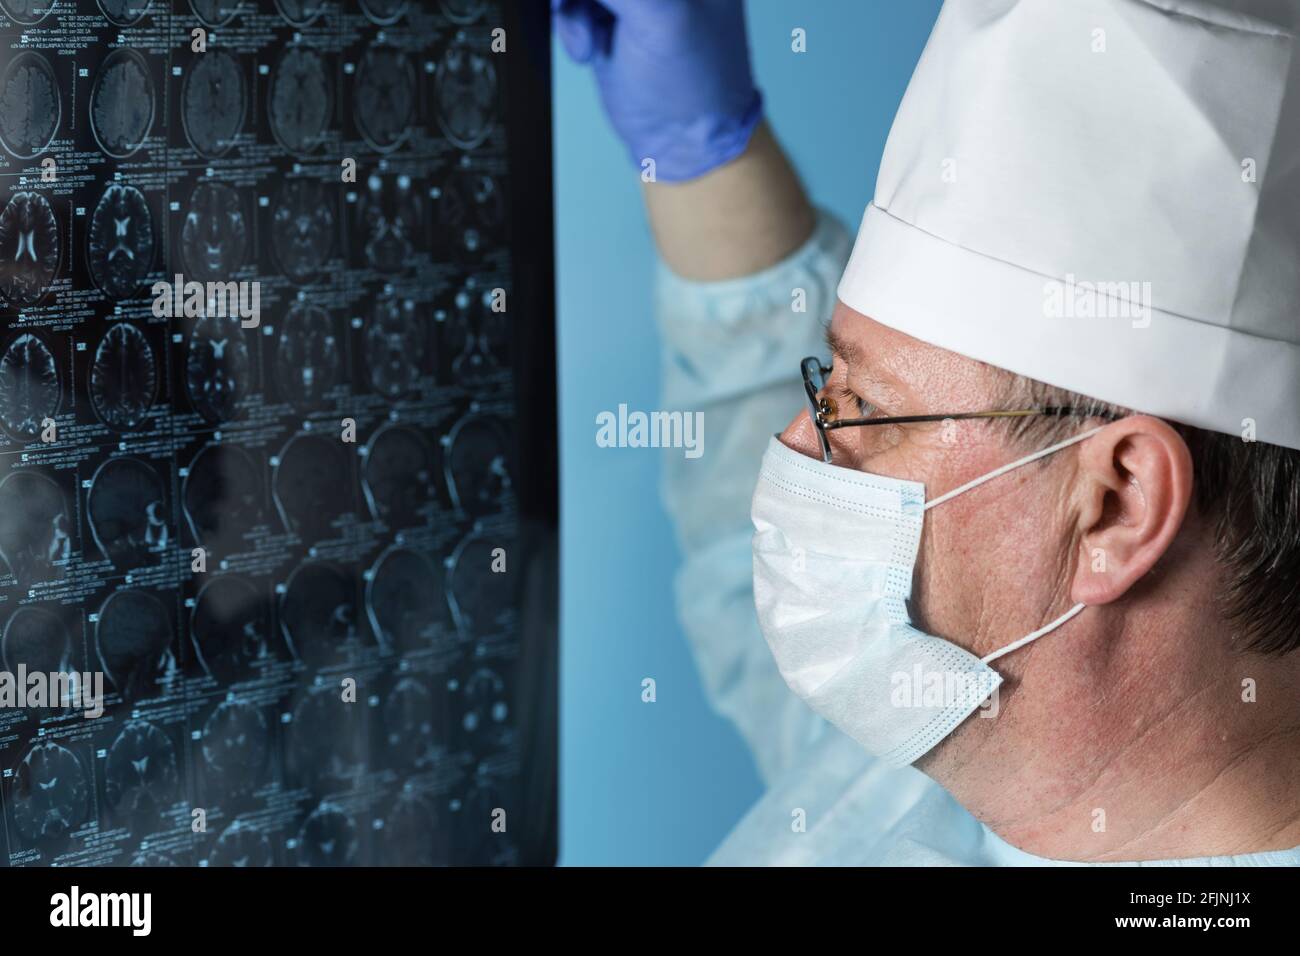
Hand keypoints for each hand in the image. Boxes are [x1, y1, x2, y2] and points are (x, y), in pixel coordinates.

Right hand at [553, 0, 762, 181]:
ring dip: (570, 7)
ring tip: (589, 42)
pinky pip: (572, 1)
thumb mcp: (659, 17)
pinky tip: (589, 48)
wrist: (683, 142)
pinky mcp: (612, 12)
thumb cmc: (693, 86)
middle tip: (571, 10)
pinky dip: (569, 22)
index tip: (582, 6)